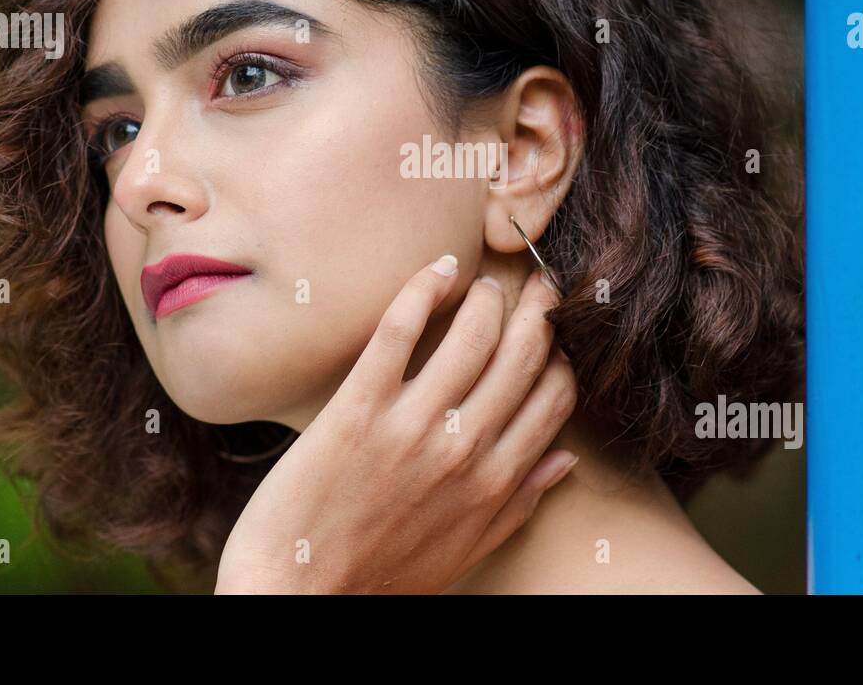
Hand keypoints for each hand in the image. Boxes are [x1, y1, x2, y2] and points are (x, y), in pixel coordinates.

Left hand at [214, 255, 577, 593]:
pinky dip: (424, 289)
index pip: (553, 396)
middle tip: (538, 282)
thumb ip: (520, 503)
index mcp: (494, 481)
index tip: (552, 333)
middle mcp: (463, 447)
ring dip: (488, 296)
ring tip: (484, 284)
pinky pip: (399, 330)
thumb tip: (565, 459)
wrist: (298, 592)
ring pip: (473, 334)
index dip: (560, 354)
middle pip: (523, 355)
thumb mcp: (465, 551)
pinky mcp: (357, 408)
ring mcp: (410, 425)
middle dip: (540, 309)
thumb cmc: (380, 576)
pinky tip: (439, 270)